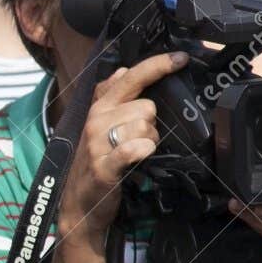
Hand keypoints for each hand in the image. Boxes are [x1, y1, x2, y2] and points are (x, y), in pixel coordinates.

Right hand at [58, 51, 189, 240]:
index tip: (181, 58)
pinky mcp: (104, 166)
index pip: (131, 77)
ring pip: (145, 127)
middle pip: (146, 106)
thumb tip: (124, 69)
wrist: (79, 204)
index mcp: (99, 106)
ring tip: (137, 154)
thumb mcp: (99, 125)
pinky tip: (140, 158)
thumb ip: (110, 95)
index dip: (158, 65)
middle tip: (141, 140)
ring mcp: (97, 142)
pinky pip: (134, 148)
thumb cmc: (96, 162)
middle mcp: (96, 119)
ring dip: (149, 142)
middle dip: (152, 124)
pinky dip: (143, 152)